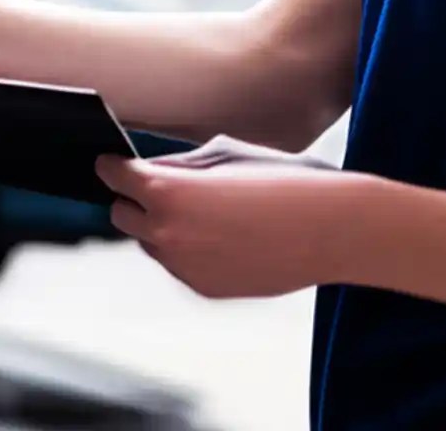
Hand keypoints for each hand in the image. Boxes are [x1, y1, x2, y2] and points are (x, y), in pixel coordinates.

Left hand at [95, 154, 365, 299]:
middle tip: (154, 188)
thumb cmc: (283, 181)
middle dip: (134, 201)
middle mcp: (165, 232)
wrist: (335, 229)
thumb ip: (178, 167)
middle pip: (121, 215)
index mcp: (166, 192)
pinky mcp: (203, 287)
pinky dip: (188, 251)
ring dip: (161, 228)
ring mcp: (183, 265)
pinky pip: (179, 265)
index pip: (114, 176)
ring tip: (202, 213)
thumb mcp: (224, 157)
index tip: (111, 163)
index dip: (113, 167)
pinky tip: (223, 237)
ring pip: (150, 244)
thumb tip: (149, 171)